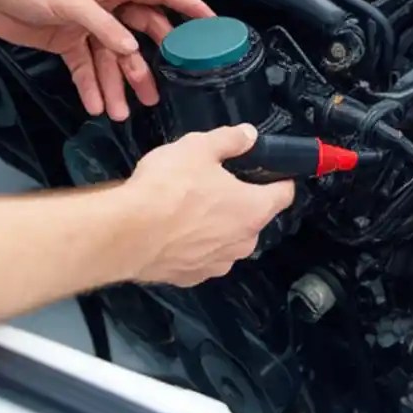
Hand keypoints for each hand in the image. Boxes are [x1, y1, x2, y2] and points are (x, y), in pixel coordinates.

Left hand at [0, 0, 214, 120]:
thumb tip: (131, 51)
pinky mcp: (67, 43)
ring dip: (116, 86)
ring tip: (121, 112)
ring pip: (111, 60)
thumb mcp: (70, 1)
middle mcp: (105, 6)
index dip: (186, 6)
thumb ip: (104, 27)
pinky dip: (91, 87)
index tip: (209, 21)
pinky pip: (86, 69)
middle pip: (138, 36)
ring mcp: (87, 26)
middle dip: (146, 66)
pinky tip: (95, 105)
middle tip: (156, 92)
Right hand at [121, 124, 294, 286]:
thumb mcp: (198, 148)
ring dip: (217, 227)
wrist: (127, 233)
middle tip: (214, 184)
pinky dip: (193, 246)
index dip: (280, 179)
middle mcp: (244, 242)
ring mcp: (218, 264)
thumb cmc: (168, 188)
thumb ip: (229, 140)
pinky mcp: (192, 277)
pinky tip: (173, 233)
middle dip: (240, 202)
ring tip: (188, 209)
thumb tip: (249, 135)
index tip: (269, 170)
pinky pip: (201, 257)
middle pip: (254, 217)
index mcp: (254, 209)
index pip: (285, 194)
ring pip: (228, 240)